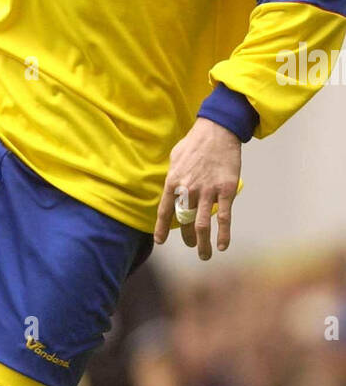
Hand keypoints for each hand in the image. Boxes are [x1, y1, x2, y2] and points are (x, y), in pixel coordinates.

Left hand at [154, 117, 241, 259]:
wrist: (217, 130)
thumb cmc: (195, 142)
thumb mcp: (175, 158)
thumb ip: (173, 176)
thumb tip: (172, 187)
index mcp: (173, 182)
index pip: (164, 211)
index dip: (161, 228)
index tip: (159, 241)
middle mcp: (188, 190)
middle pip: (184, 222)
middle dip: (187, 238)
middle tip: (191, 245)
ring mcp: (207, 191)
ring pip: (202, 225)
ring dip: (203, 244)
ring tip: (204, 255)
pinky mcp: (225, 190)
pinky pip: (223, 217)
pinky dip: (223, 234)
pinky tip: (222, 245)